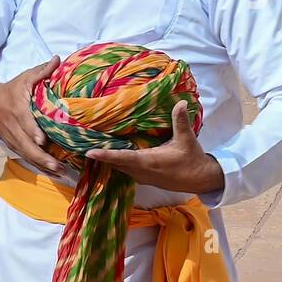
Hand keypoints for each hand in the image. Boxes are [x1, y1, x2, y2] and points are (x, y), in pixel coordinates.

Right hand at [0, 56, 65, 176]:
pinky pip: (25, 157)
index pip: (25, 121)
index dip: (33, 131)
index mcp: (17, 108)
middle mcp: (14, 126)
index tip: (42, 140)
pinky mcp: (14, 145)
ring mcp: (13, 138)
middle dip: (41, 157)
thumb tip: (57, 59)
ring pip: (26, 154)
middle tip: (58, 166)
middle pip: (26, 144)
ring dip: (42, 165)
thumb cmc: (12, 89)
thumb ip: (42, 71)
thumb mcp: (25, 77)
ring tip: (59, 172)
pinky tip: (52, 172)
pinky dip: (38, 165)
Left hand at [87, 100, 225, 195]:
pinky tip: (110, 155)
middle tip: (81, 145)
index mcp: (148, 162)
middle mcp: (141, 171)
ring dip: (106, 160)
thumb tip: (181, 102)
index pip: (122, 158)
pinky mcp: (144, 178)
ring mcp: (142, 176)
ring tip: (91, 148)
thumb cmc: (191, 159)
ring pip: (118, 168)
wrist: (200, 179)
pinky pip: (124, 170)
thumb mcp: (186, 139)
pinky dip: (116, 163)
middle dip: (99, 157)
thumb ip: (180, 121)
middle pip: (114, 164)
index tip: (89, 152)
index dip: (105, 155)